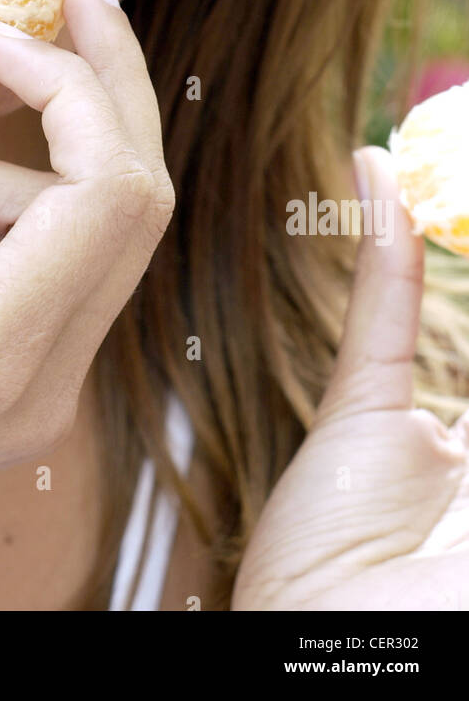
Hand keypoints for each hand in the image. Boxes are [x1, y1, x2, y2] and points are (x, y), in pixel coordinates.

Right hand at [232, 146, 468, 610]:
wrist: (341, 678)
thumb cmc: (445, 612)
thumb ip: (468, 380)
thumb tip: (461, 277)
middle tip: (464, 149)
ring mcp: (429, 438)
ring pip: (449, 307)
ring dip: (446, 220)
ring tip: (449, 150)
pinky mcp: (357, 427)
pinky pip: (374, 317)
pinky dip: (379, 241)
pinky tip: (374, 173)